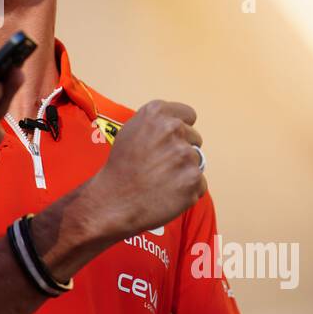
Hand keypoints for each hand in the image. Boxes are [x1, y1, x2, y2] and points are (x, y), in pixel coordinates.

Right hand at [78, 100, 205, 242]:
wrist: (113, 200)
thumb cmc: (120, 168)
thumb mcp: (131, 131)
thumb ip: (156, 123)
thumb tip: (178, 125)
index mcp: (157, 113)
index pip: (188, 115)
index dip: (180, 131)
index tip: (170, 143)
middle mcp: (173, 129)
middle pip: (195, 139)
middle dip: (182, 151)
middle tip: (160, 165)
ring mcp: (185, 154)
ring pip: (197, 162)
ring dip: (184, 172)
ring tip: (161, 180)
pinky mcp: (193, 178)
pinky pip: (200, 183)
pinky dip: (187, 191)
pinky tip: (167, 193)